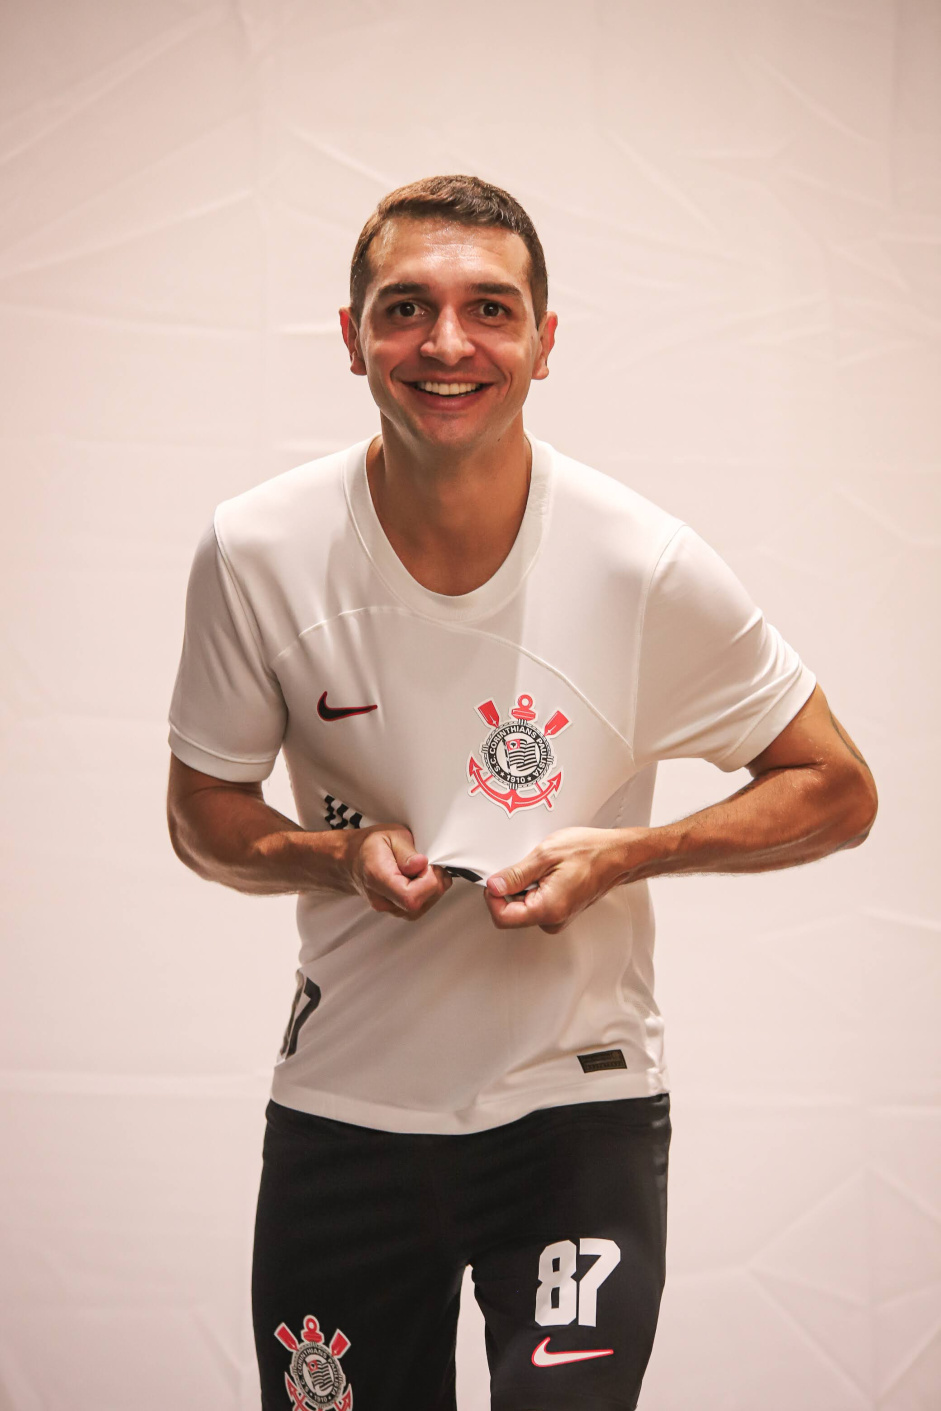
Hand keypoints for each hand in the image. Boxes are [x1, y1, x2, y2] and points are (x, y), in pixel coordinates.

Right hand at [344, 824, 451, 919]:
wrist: (351, 859)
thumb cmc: (369, 846)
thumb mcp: (390, 835)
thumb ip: (407, 851)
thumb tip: (421, 864)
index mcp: (377, 878)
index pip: (410, 897)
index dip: (428, 882)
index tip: (428, 864)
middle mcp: (381, 899)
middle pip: (418, 905)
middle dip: (433, 883)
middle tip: (429, 864)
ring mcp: (388, 908)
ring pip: (422, 908)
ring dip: (431, 889)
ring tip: (423, 870)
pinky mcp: (395, 910)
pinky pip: (419, 908)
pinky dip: (426, 893)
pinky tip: (420, 879)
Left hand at [485, 828, 644, 933]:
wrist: (616, 855)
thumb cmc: (590, 852)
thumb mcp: (545, 855)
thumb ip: (515, 874)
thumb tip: (493, 886)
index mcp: (547, 910)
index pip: (502, 918)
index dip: (493, 897)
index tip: (496, 879)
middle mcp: (553, 920)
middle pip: (511, 914)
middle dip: (510, 890)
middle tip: (526, 868)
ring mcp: (558, 918)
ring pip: (523, 909)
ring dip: (524, 888)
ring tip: (543, 869)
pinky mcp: (560, 912)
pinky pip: (536, 905)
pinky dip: (535, 889)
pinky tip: (549, 874)